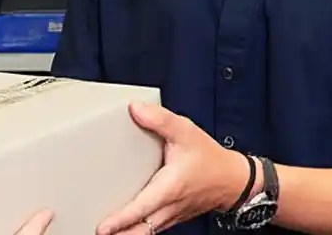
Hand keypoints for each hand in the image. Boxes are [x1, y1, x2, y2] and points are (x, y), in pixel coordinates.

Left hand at [97, 103, 252, 234]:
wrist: (234, 179)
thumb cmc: (210, 157)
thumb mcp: (186, 132)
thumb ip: (160, 119)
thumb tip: (135, 109)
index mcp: (170, 188)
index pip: (142, 208)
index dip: (121, 219)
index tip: (103, 227)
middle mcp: (169, 206)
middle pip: (141, 230)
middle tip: (97, 233)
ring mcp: (171, 215)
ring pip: (146, 233)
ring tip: (106, 233)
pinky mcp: (172, 217)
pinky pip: (152, 229)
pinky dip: (137, 231)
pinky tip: (124, 229)